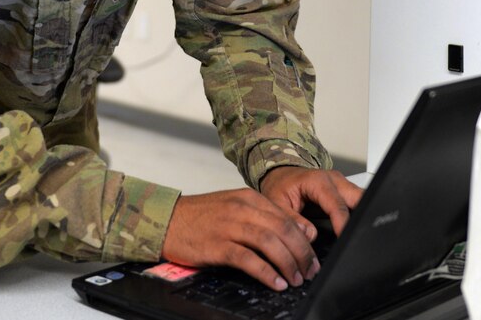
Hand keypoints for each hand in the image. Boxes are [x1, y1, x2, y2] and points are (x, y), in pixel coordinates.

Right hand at [162, 188, 318, 291]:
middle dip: (302, 253)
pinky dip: (266, 272)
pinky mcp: (217, 245)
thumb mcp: (235, 207)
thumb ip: (265, 215)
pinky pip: (248, 259)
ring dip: (288, 263)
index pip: (287, 216)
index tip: (314, 254)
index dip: (305, 238)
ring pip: (270, 242)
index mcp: (249, 198)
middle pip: (283, 229)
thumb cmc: (201, 216)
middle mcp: (242, 209)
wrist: (166, 219)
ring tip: (297, 279)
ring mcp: (229, 226)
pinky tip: (275, 282)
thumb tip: (299, 230)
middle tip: (310, 270)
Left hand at [259, 166, 363, 238]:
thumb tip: (310, 235)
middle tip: (356, 239)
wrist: (281, 175)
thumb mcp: (277, 203)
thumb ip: (292, 220)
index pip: (337, 205)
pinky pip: (358, 203)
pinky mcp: (345, 191)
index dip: (344, 224)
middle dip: (361, 218)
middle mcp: (334, 180)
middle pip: (358, 198)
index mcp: (318, 181)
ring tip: (356, 236)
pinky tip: (355, 229)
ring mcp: (342, 184)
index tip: (346, 240)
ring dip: (362, 216)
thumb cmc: (279, 186)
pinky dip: (359, 215)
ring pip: (362, 200)